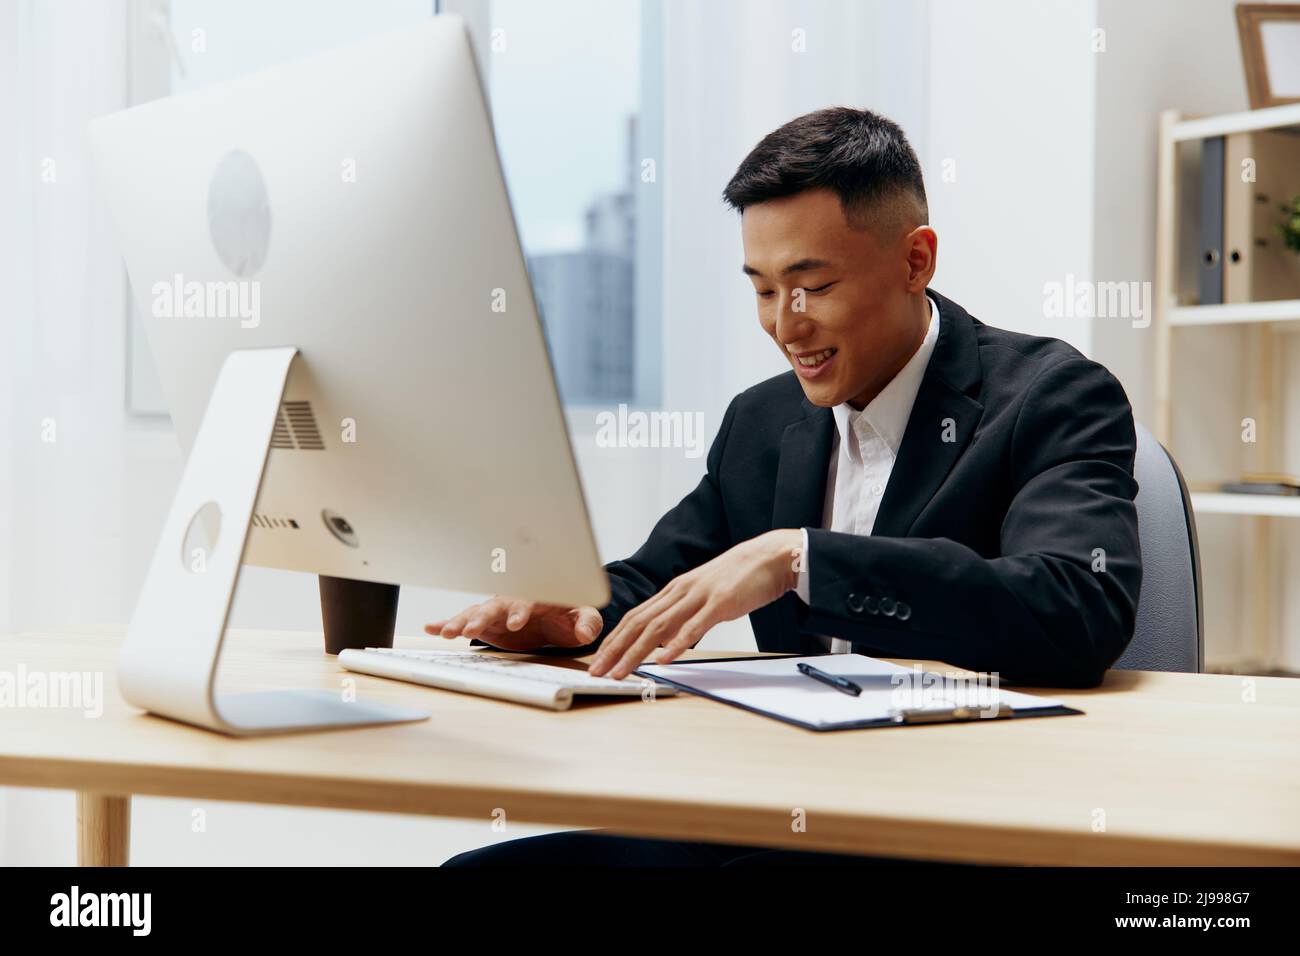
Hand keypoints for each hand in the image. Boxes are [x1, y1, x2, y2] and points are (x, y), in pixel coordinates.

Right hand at [425, 598, 602, 651]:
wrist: (556, 616)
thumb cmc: (569, 614)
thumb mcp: (584, 616)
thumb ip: (587, 622)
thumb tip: (585, 631)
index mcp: (535, 597)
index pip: (526, 602)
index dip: (520, 611)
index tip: (516, 623)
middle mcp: (511, 601)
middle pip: (494, 607)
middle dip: (482, 618)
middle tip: (471, 630)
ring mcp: (496, 612)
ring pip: (475, 613)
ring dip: (460, 622)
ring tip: (444, 633)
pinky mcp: (486, 623)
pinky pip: (464, 620)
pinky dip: (447, 623)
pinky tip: (431, 628)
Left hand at [588, 529, 802, 678]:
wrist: (768, 557)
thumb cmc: (738, 578)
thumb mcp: (702, 595)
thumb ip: (683, 614)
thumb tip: (665, 639)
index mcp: (674, 590)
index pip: (635, 617)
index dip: (613, 639)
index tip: (599, 659)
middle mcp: (680, 591)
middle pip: (639, 623)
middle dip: (615, 649)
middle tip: (597, 670)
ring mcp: (699, 596)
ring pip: (659, 626)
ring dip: (636, 652)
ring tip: (621, 671)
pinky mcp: (720, 603)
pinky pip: (694, 626)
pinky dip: (677, 644)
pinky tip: (665, 660)